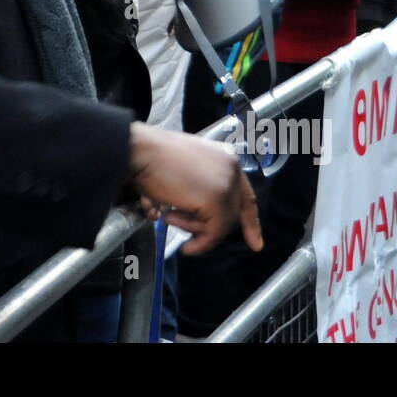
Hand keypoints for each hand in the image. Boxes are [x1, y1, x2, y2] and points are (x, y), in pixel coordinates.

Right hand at [129, 123, 261, 255]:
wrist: (140, 152)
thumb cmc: (152, 157)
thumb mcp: (186, 170)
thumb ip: (202, 188)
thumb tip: (204, 219)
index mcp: (226, 157)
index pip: (245, 195)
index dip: (250, 222)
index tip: (255, 244)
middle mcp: (231, 168)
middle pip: (231, 213)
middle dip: (206, 226)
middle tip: (177, 221)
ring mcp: (226, 184)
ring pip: (221, 224)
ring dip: (193, 228)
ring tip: (169, 216)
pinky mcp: (216, 200)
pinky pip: (212, 233)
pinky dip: (199, 242)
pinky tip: (183, 241)